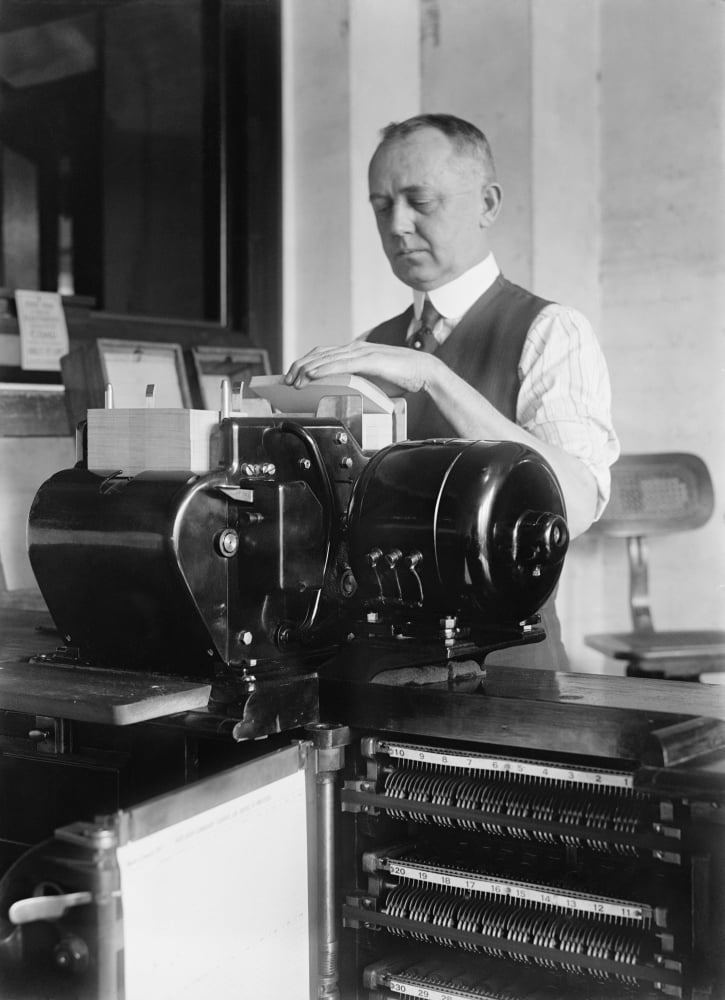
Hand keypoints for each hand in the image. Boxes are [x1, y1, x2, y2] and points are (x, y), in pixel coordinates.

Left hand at [284, 341, 436, 394]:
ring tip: (294, 380)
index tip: (294, 375)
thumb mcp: (374, 379)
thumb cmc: (402, 377)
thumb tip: (346, 392)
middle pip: (320, 353)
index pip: (324, 353)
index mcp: (356, 351)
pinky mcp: (368, 360)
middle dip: (300, 366)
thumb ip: (359, 381)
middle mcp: (356, 348)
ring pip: (326, 358)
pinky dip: (323, 369)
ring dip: (307, 369)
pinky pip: (340, 364)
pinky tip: (312, 376)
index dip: (307, 363)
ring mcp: (361, 352)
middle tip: (287, 379)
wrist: (424, 371)